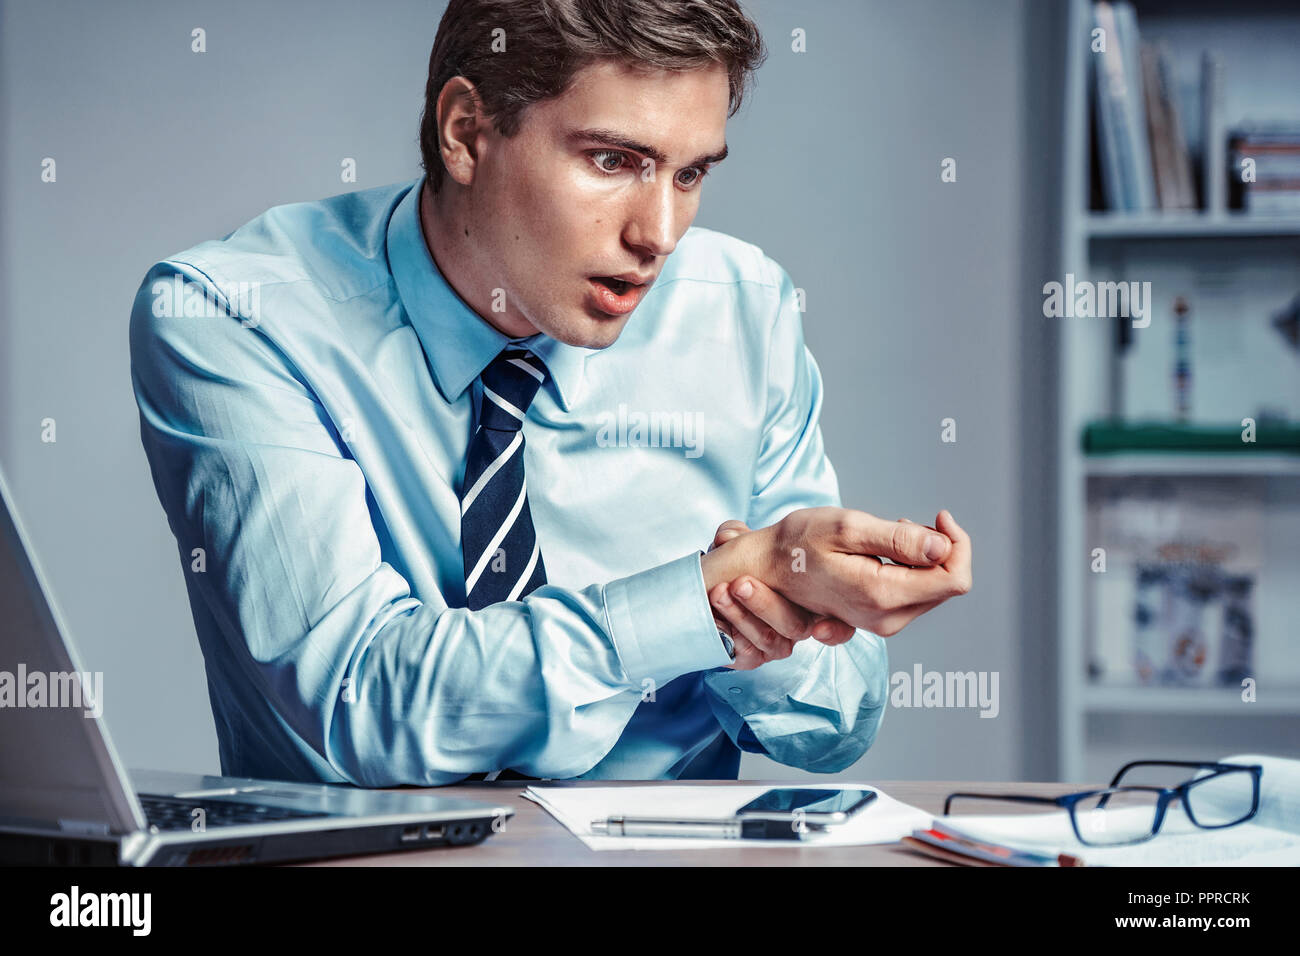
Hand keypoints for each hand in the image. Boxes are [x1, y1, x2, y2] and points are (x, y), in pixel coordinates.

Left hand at [706, 520, 855, 670]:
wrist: (713, 586)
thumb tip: (729, 536)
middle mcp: (799, 623)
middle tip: (740, 584)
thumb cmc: (738, 564)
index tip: (820, 629)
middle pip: (796, 625)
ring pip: (769, 639)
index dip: (835, 631)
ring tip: (718, 593)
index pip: (839, 622)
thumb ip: (738, 536)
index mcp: (810, 598)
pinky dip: (730, 637)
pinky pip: (746, 655)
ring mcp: (777, 642)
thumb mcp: (739, 544)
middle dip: (765, 605)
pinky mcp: (752, 656)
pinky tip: (717, 623)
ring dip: (741, 615)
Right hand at [764, 507, 971, 636]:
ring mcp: (880, 622)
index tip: (938, 517)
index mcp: (882, 595)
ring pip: (932, 589)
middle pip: (947, 585)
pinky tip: (881, 552)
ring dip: (921, 557)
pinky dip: (908, 568)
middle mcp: (886, 618)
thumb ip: (898, 539)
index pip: (955, 579)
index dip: (958, 543)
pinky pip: (913, 594)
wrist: (763, 568)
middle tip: (903, 522)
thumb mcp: (846, 527)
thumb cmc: (797, 543)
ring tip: (887, 534)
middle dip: (939, 549)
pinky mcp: (875, 619)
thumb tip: (942, 547)